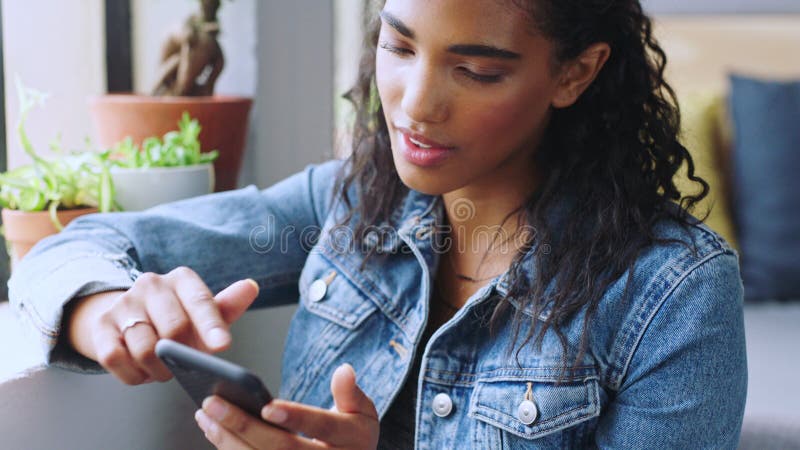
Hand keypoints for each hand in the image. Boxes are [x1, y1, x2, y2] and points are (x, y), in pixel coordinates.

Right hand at [66, 266, 258, 384]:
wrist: (127, 317)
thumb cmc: (176, 317)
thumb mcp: (204, 312)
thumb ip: (227, 306)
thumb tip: (251, 287)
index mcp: (182, 279)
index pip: (200, 302)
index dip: (211, 326)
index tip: (221, 346)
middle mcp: (151, 284)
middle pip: (173, 329)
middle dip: (183, 356)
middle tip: (185, 365)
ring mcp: (124, 303)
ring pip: (145, 349)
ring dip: (158, 370)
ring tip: (164, 369)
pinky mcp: (101, 325)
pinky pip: (116, 359)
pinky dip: (133, 374)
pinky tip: (142, 371)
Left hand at [195, 363, 379, 448]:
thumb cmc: (351, 436)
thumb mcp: (362, 413)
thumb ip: (350, 393)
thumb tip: (343, 370)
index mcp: (353, 441)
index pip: (323, 427)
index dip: (296, 417)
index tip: (267, 406)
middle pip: (282, 448)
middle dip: (244, 425)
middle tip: (213, 403)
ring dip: (228, 440)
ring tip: (206, 415)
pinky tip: (215, 432)